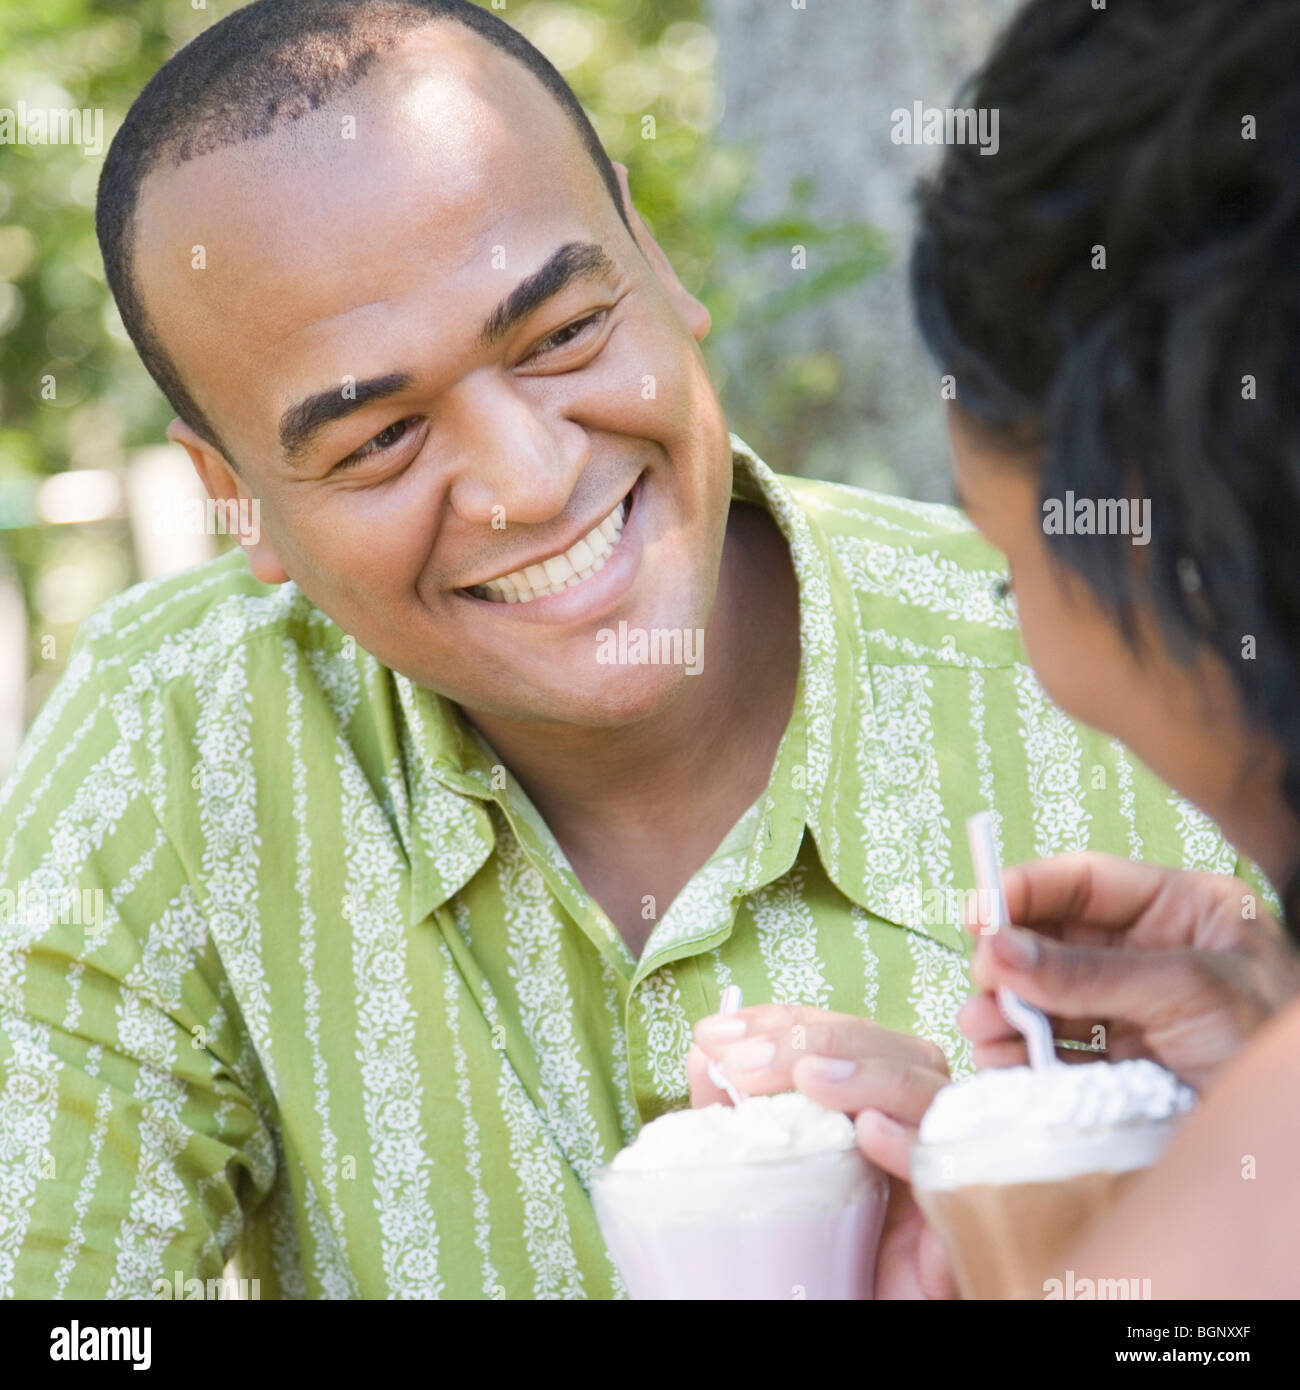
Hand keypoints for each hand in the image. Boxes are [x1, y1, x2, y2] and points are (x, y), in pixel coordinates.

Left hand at [687, 1005, 956, 1298]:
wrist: (831, 1308)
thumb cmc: (802, 1251)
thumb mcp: (757, 1169)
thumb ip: (734, 1114)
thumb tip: (703, 1055)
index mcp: (872, 1101)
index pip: (839, 1033)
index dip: (781, 1020)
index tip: (716, 1033)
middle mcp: (913, 1124)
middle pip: (892, 1049)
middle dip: (814, 1039)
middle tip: (744, 1060)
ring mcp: (939, 1169)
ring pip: (930, 1093)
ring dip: (867, 1074)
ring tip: (807, 1078)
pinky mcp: (956, 1230)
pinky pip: (952, 1176)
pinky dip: (912, 1145)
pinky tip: (871, 1131)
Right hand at [960, 852, 1299, 1089]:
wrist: (1298, 1136)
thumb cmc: (1268, 1042)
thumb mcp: (1184, 992)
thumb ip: (1088, 973)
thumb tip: (998, 949)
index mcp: (1181, 909)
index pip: (1087, 882)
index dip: (1026, 890)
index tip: (977, 914)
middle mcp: (1152, 950)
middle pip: (1055, 938)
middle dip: (1010, 961)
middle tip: (982, 984)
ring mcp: (1136, 1005)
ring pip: (1049, 995)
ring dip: (1007, 1011)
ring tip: (981, 1030)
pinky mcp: (1125, 1058)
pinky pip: (1060, 1047)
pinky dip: (1024, 1055)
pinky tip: (1002, 1063)